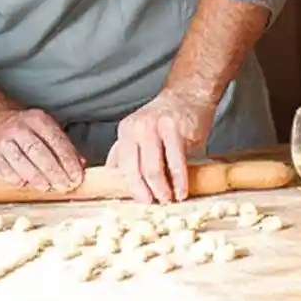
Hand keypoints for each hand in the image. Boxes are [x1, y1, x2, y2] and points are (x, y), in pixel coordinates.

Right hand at [0, 108, 85, 191]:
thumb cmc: (24, 128)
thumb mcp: (46, 128)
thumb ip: (64, 146)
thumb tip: (82, 165)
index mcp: (37, 119)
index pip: (56, 140)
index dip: (68, 161)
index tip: (77, 177)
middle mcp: (18, 128)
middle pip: (39, 152)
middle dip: (55, 172)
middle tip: (65, 186)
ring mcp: (2, 142)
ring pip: (22, 163)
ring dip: (37, 178)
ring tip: (48, 188)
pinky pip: (5, 172)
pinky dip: (18, 180)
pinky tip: (27, 184)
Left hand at [108, 88, 215, 203]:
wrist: (188, 96)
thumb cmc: (164, 120)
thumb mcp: (138, 133)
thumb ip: (126, 153)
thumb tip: (113, 179)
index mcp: (125, 132)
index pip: (122, 166)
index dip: (131, 188)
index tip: (140, 202)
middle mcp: (137, 128)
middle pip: (135, 170)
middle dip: (145, 192)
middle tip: (155, 204)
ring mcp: (156, 128)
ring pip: (153, 168)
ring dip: (162, 189)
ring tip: (169, 200)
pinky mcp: (176, 129)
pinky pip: (176, 163)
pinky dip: (179, 181)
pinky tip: (181, 191)